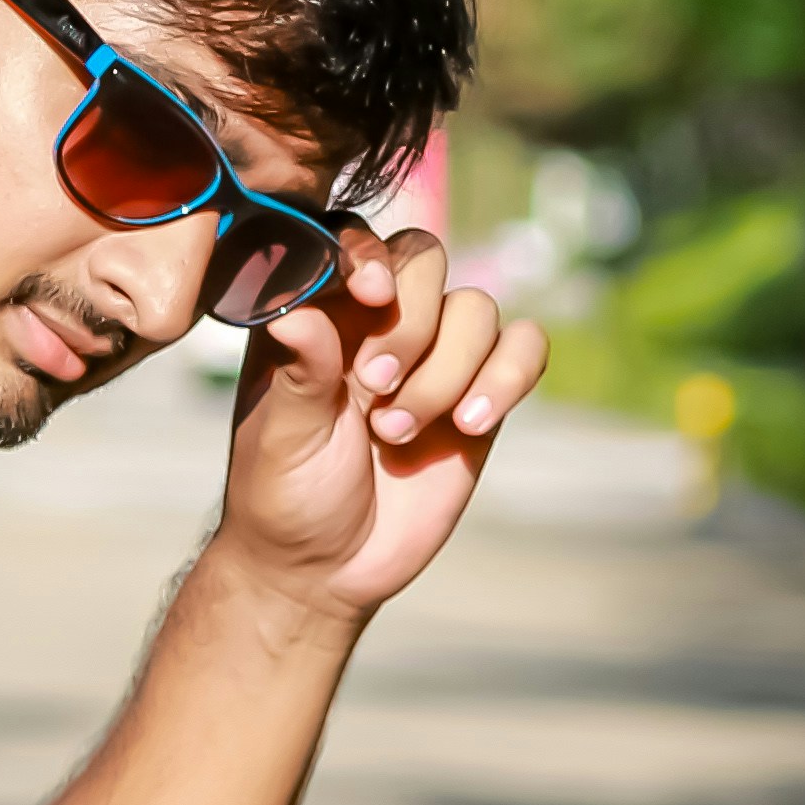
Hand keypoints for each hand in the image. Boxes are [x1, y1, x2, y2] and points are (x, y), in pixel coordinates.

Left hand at [213, 223, 547, 622]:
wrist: (328, 566)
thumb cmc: (285, 494)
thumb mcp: (280, 436)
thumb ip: (297, 371)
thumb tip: (296, 312)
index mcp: (319, 312)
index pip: (354, 238)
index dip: (371, 253)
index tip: (370, 295)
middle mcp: (380, 321)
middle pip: (425, 258)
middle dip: (412, 322)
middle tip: (375, 390)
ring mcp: (436, 355)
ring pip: (476, 308)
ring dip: (448, 369)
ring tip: (400, 432)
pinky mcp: (482, 393)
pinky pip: (524, 349)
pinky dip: (508, 377)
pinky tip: (471, 423)